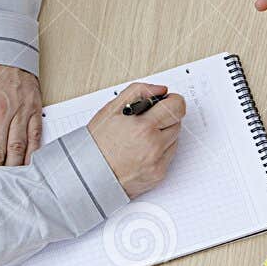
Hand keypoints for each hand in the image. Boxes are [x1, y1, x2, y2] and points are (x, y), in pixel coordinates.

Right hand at [86, 82, 187, 196]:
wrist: (88, 175)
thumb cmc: (97, 143)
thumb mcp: (111, 109)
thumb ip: (138, 92)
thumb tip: (161, 90)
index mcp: (143, 127)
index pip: (176, 107)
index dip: (172, 101)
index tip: (166, 102)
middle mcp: (154, 146)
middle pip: (177, 122)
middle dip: (165, 118)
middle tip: (147, 121)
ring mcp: (158, 162)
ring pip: (174, 139)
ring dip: (163, 134)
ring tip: (141, 138)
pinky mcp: (159, 174)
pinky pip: (169, 156)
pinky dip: (160, 151)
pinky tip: (142, 151)